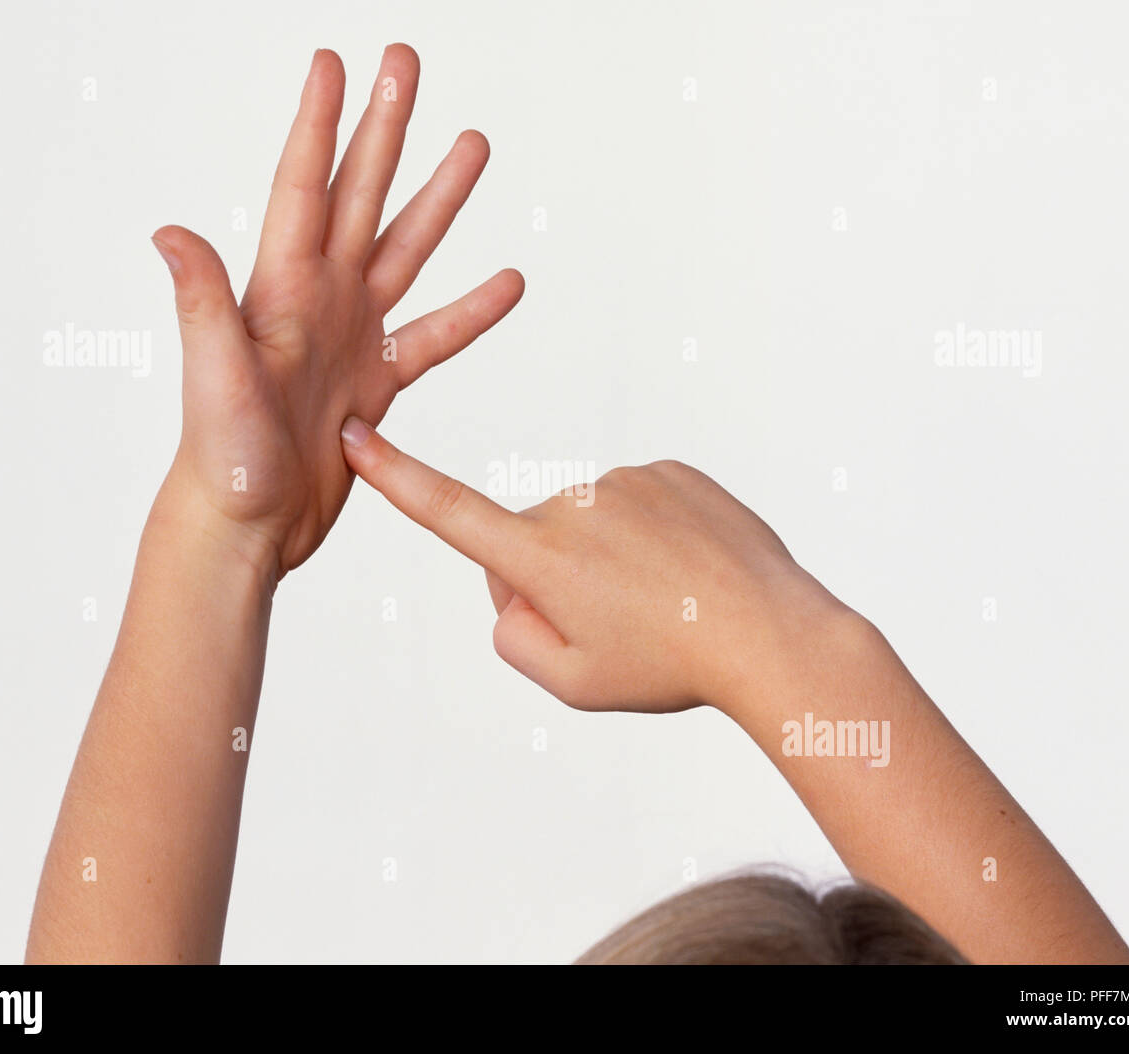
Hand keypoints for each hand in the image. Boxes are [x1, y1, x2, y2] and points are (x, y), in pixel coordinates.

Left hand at [149, 46, 523, 580]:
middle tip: (406, 67)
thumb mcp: (214, 379)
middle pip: (361, 197)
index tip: (336, 63)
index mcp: (280, 290)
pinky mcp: (376, 382)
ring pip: (406, 252)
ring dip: (438, 200)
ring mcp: (350, 337)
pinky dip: (471, 311)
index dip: (320, 124)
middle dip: (385, 130)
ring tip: (473, 148)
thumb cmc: (222, 462)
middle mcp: (318, 300)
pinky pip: (433, 336)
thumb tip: (169, 231)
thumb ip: (203, 304)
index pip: (302, 188)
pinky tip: (505, 284)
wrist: (247, 527)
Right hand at [338, 417, 867, 714]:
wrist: (773, 633)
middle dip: (550, 580)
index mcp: (543, 557)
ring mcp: (626, 481)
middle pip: (528, 541)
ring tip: (662, 601)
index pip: (450, 511)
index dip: (396, 477)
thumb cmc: (671, 666)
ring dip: (605, 559)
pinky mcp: (670, 470)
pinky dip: (647, 537)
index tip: (355, 435)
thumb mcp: (574, 682)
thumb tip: (509, 593)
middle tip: (615, 626)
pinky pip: (634, 505)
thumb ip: (514, 638)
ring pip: (586, 524)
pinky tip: (683, 571)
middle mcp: (575, 504)